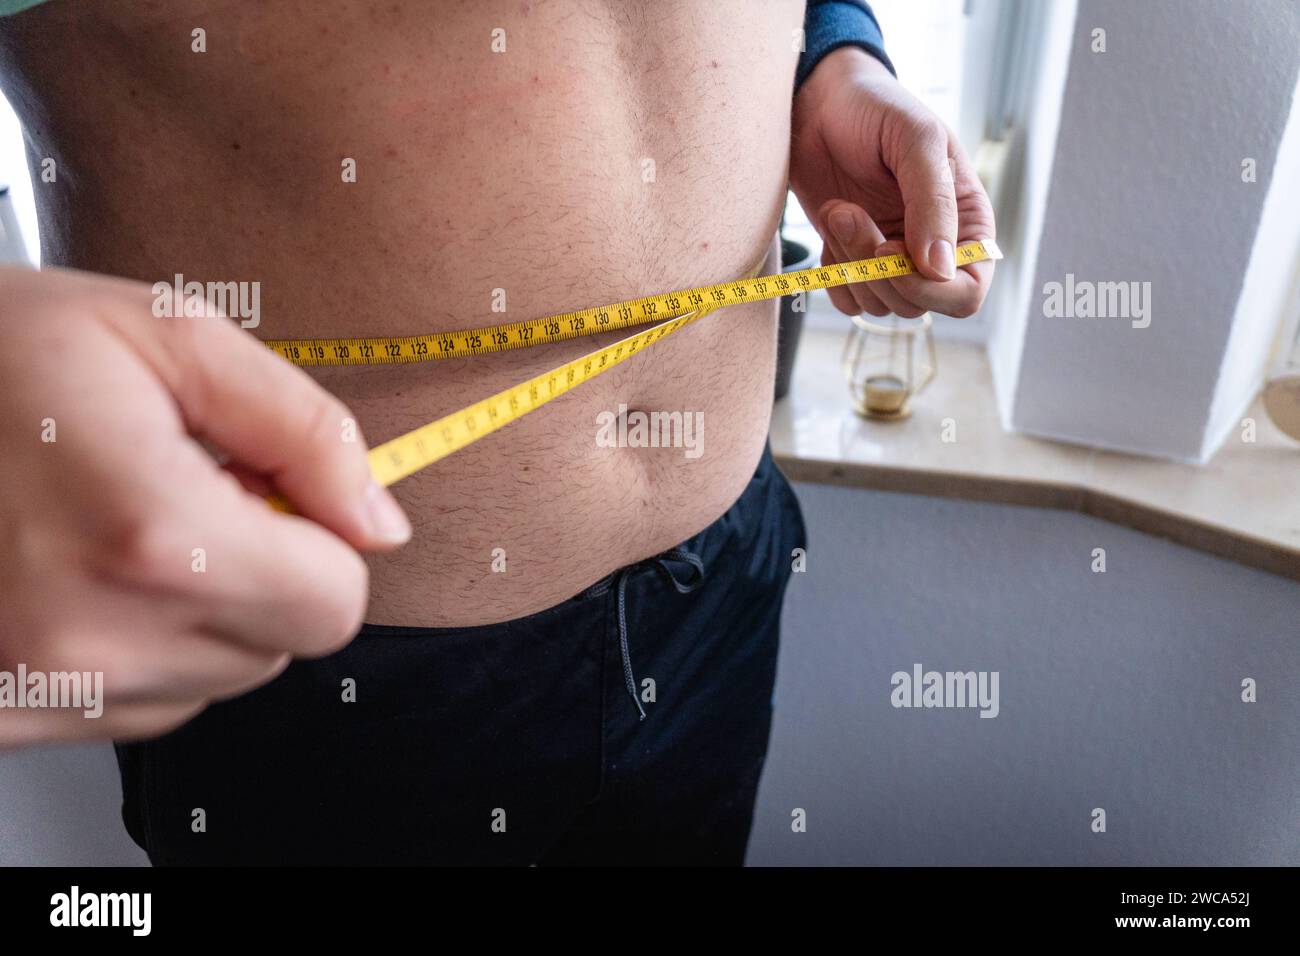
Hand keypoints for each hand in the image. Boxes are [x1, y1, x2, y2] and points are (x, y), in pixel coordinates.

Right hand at [0, 266, 410, 745]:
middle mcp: (92, 638)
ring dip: (193, 608)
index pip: (333, 604)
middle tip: (176, 491)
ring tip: (110, 525)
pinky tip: (71, 571)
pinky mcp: (5, 716)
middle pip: (278, 646)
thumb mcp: (170, 336)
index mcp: (151, 538)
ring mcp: (40, 690)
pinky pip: (133, 705)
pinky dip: (128, 644)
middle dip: (258, 568)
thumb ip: (305, 431)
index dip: (320, 539)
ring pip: (211, 680)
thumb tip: (380, 522)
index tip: (267, 489)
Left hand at [790, 46, 996, 318]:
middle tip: (849, 213)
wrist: (822, 104)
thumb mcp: (916, 141)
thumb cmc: (877, 110)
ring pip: (879, 304)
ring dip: (850, 264)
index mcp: (967, 223)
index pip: (967, 291)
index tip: (891, 248)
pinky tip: (832, 231)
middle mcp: (935, 249)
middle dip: (877, 268)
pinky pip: (849, 303)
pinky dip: (835, 276)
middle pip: (917, 304)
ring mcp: (895, 259)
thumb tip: (939, 268)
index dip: (930, 288)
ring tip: (839, 209)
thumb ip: (933, 202)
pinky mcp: (857, 262)